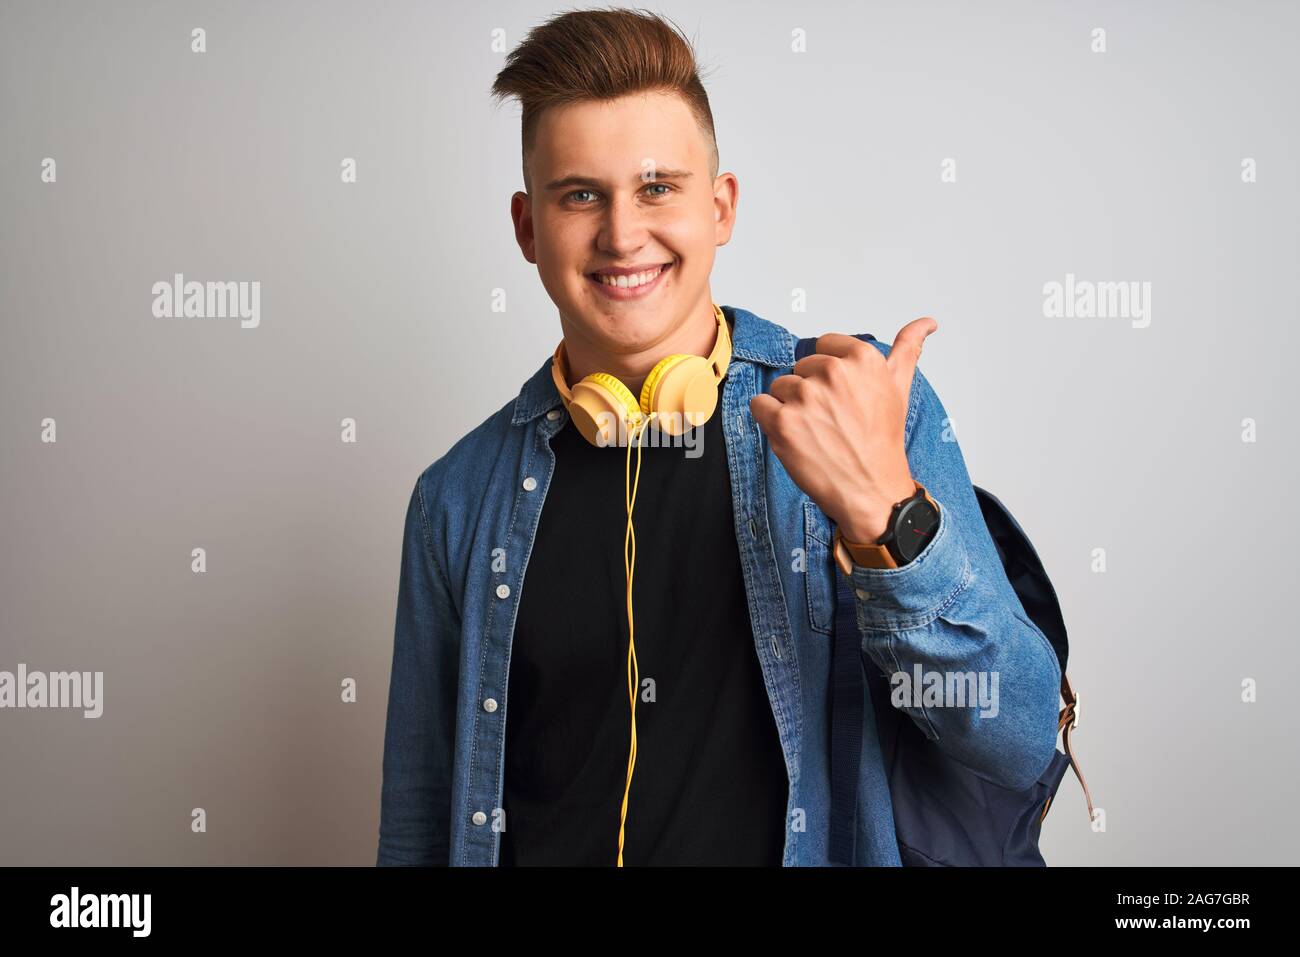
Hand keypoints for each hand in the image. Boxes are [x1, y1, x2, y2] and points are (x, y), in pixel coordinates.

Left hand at [749, 317, 937, 542]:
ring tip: (816, 431)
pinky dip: (769, 420)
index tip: (842, 396)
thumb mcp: (899, 388)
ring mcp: (806, 397)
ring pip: (780, 386)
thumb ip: (907, 349)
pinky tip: (794, 436)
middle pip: (800, 366)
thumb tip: (927, 322)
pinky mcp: (783, 421)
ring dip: (790, 407)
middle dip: (810, 391)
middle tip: (833, 420)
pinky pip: (759, 405)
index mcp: (862, 358)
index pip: (823, 344)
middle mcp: (833, 372)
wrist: (872, 489)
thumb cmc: (883, 441)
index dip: (828, 373)